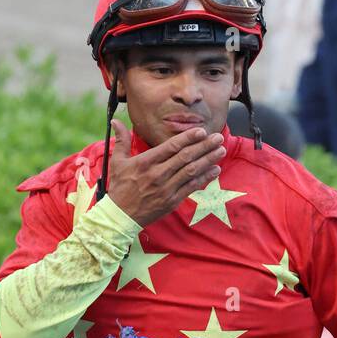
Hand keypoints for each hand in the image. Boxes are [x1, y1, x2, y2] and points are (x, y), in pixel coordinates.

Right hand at [107, 119, 225, 226]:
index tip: (202, 131)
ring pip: (191, 171)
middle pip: (185, 157)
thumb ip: (121, 140)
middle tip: (218, 137)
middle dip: (204, 146)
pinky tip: (215, 170)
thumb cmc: (119, 187)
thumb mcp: (117, 162)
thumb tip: (115, 121)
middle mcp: (158, 174)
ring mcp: (166, 188)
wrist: (120, 216)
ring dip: (208, 160)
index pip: (171, 146)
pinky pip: (191, 187)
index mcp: (146, 162)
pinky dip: (204, 178)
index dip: (188, 138)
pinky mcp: (171, 201)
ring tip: (221, 150)